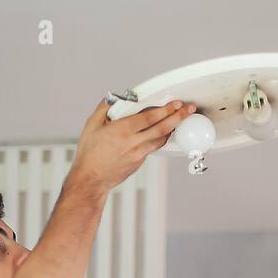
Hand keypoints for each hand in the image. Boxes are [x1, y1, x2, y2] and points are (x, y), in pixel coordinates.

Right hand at [66, 97, 196, 195]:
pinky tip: (164, 132)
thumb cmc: (89, 154)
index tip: (175, 103)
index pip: (150, 117)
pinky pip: (153, 147)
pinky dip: (160, 138)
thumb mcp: (91, 126)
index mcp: (122, 130)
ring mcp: (138, 154)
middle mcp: (133, 143)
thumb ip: (104, 109)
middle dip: (178, 117)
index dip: (166, 109)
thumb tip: (113, 99)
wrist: (91, 179)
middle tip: (188, 109)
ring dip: (173, 128)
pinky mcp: (139, 162)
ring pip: (161, 139)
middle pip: (162, 128)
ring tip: (181, 119)